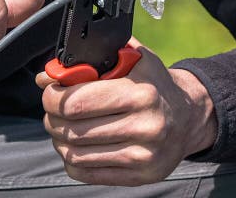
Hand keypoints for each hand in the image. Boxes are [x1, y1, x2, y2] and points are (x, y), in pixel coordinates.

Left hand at [36, 38, 217, 185]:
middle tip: (53, 109)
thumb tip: (47, 75)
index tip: (49, 91)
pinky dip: (72, 159)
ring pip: (75, 153)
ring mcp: (142, 155)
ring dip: (59, 139)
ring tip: (64, 126)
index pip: (76, 102)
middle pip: (72, 129)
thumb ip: (92, 60)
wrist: (188, 117)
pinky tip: (79, 145)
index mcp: (140, 93)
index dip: (52, 96)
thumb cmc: (154, 84)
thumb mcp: (133, 59)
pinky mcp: (138, 176)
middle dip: (52, 117)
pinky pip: (86, 173)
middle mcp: (144, 126)